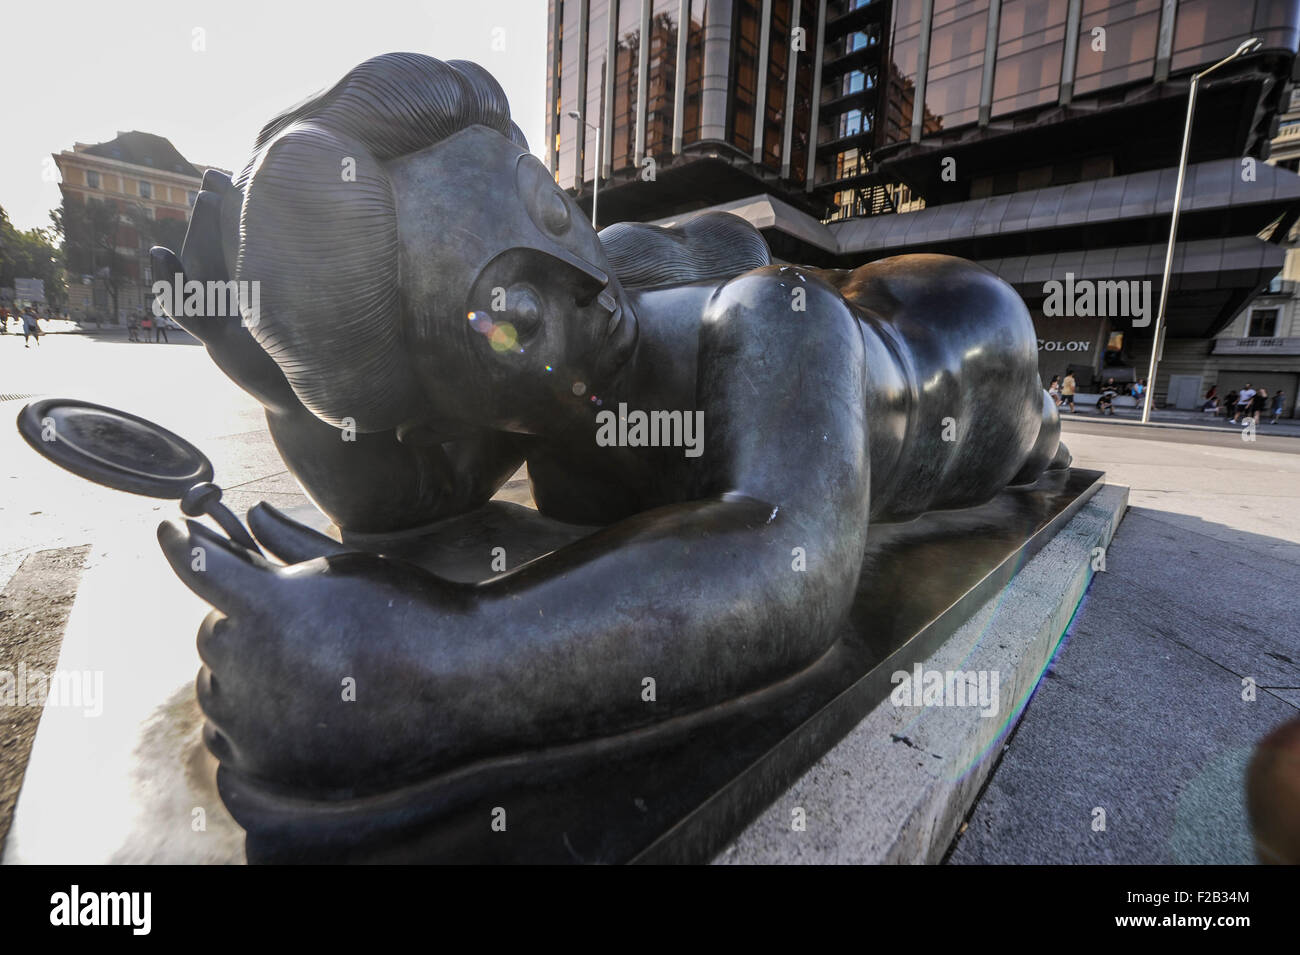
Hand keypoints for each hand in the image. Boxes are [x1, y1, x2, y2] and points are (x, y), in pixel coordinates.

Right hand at [150, 171, 295, 411]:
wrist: (318, 398)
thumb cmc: (317, 352)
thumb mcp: (312, 304)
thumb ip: (306, 271)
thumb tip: (328, 226)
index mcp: (255, 289)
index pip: (237, 243)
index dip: (231, 211)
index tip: (232, 174)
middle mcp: (234, 302)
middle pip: (214, 250)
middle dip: (213, 215)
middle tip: (214, 177)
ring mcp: (223, 321)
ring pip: (201, 272)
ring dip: (199, 235)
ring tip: (203, 199)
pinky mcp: (218, 343)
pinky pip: (190, 313)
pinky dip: (173, 285)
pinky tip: (161, 256)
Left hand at [158, 505, 472, 796]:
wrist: (457, 684)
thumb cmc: (407, 613)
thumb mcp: (348, 565)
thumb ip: (288, 544)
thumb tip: (250, 514)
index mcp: (267, 606)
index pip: (199, 564)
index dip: (181, 544)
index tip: (171, 532)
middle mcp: (249, 662)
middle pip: (211, 630)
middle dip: (239, 620)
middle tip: (287, 619)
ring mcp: (254, 719)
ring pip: (215, 684)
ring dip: (240, 670)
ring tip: (303, 665)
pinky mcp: (264, 762)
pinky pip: (225, 733)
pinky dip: (245, 717)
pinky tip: (291, 702)